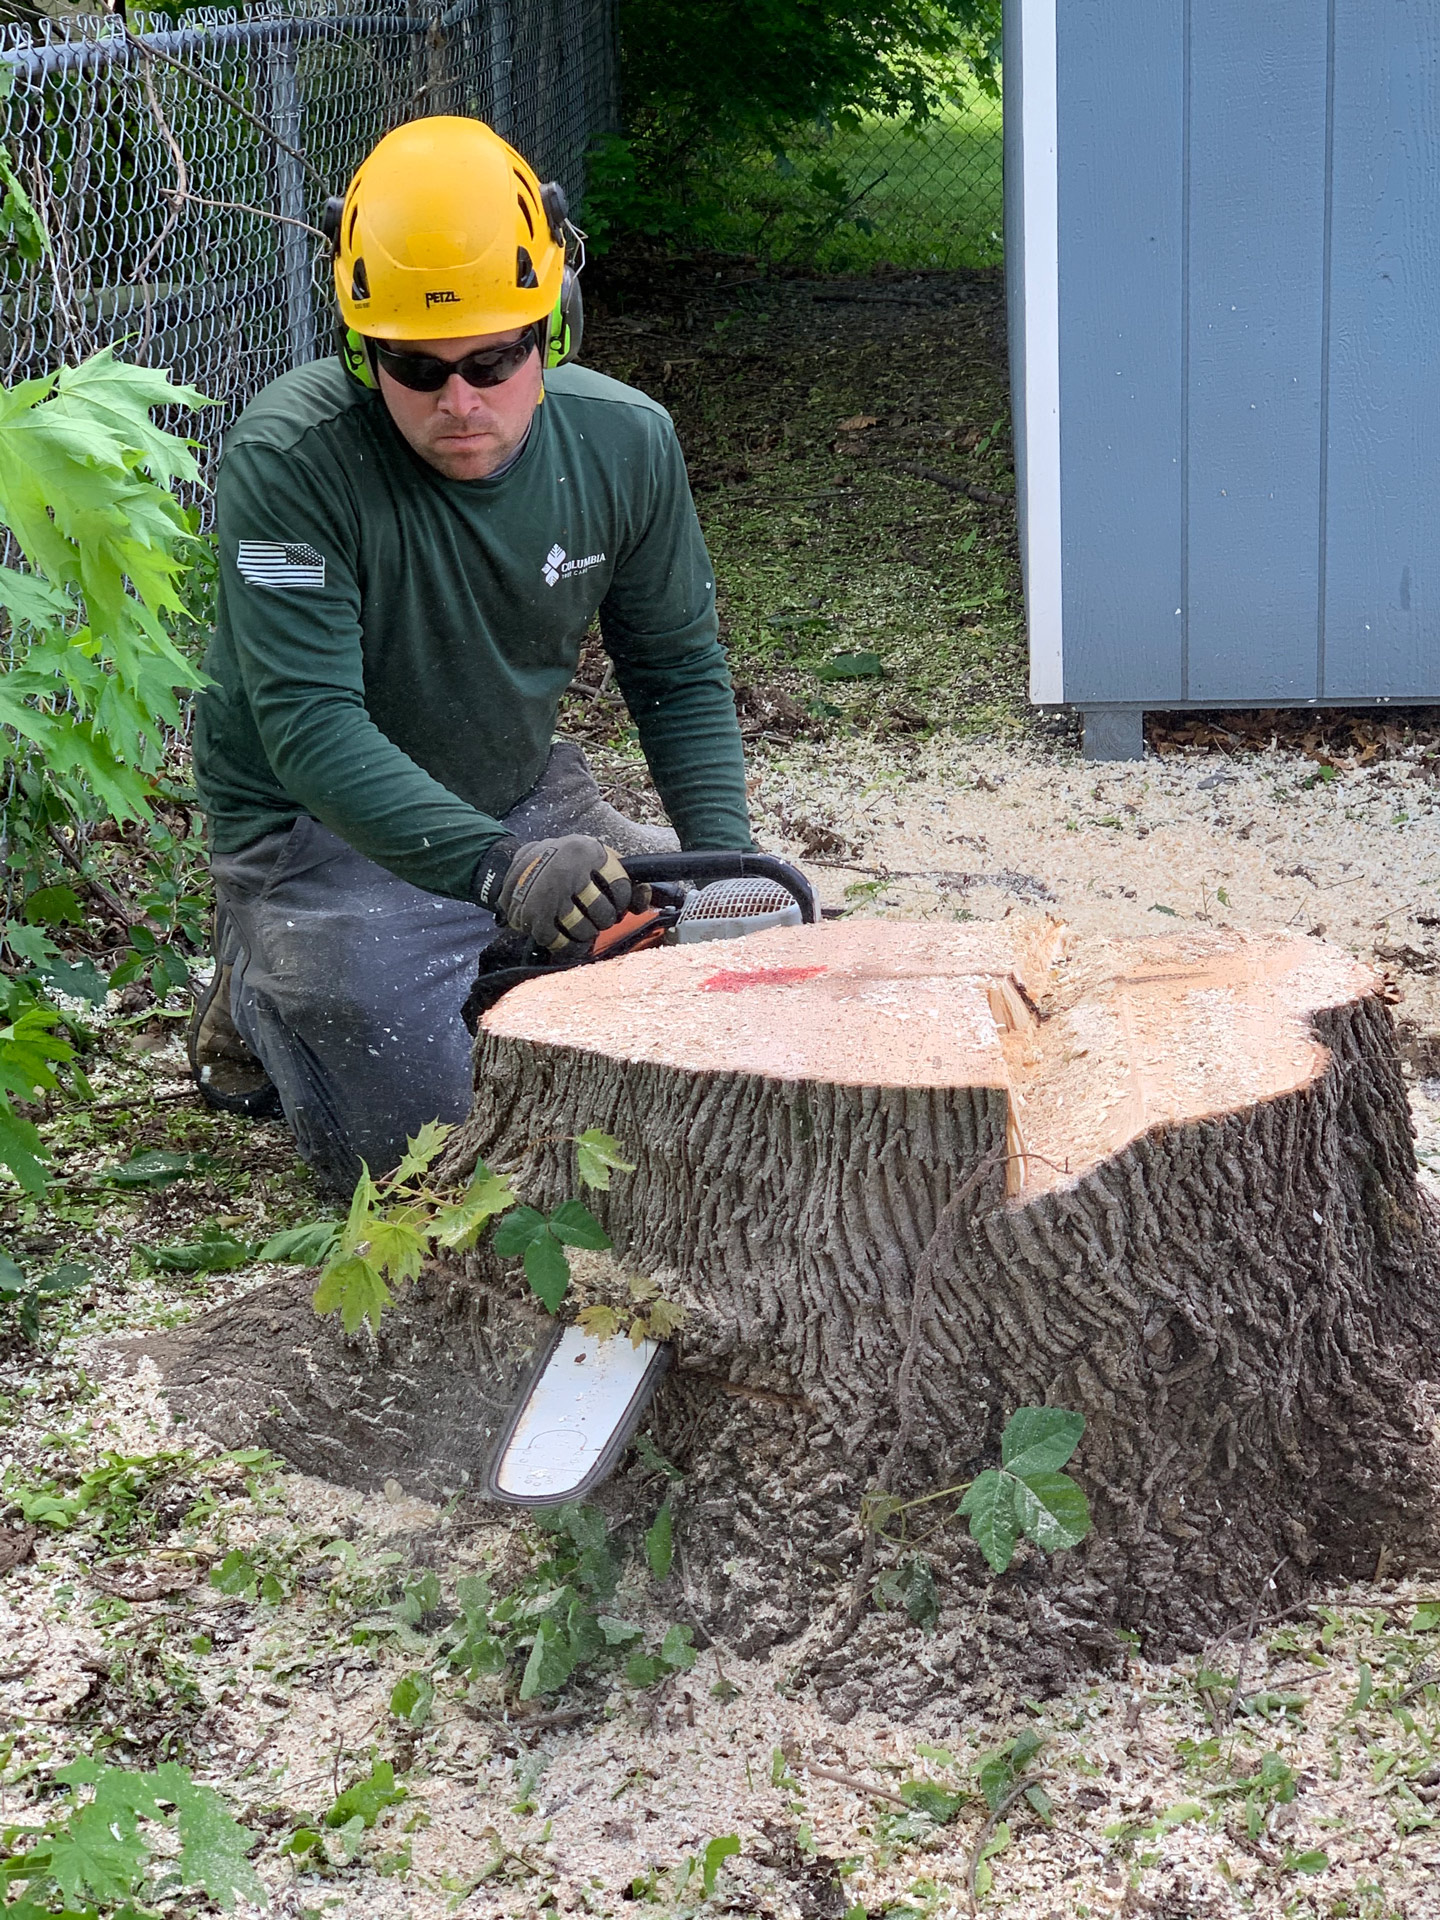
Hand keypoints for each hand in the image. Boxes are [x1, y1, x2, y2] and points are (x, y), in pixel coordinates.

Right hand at [496, 836, 638, 951]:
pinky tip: (566, 934)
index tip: (616, 900)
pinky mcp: (532, 914)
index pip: (621, 888)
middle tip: (597, 914)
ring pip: (584, 931)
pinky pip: (559, 942)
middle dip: (605, 919)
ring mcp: (549, 894)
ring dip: (586, 933)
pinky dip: (566, 944)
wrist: (524, 862)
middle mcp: (568, 870)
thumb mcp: (598, 858)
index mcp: (587, 851)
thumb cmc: (571, 863)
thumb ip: (625, 878)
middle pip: (604, 914)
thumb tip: (644, 901)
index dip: (623, 901)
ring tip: (581, 923)